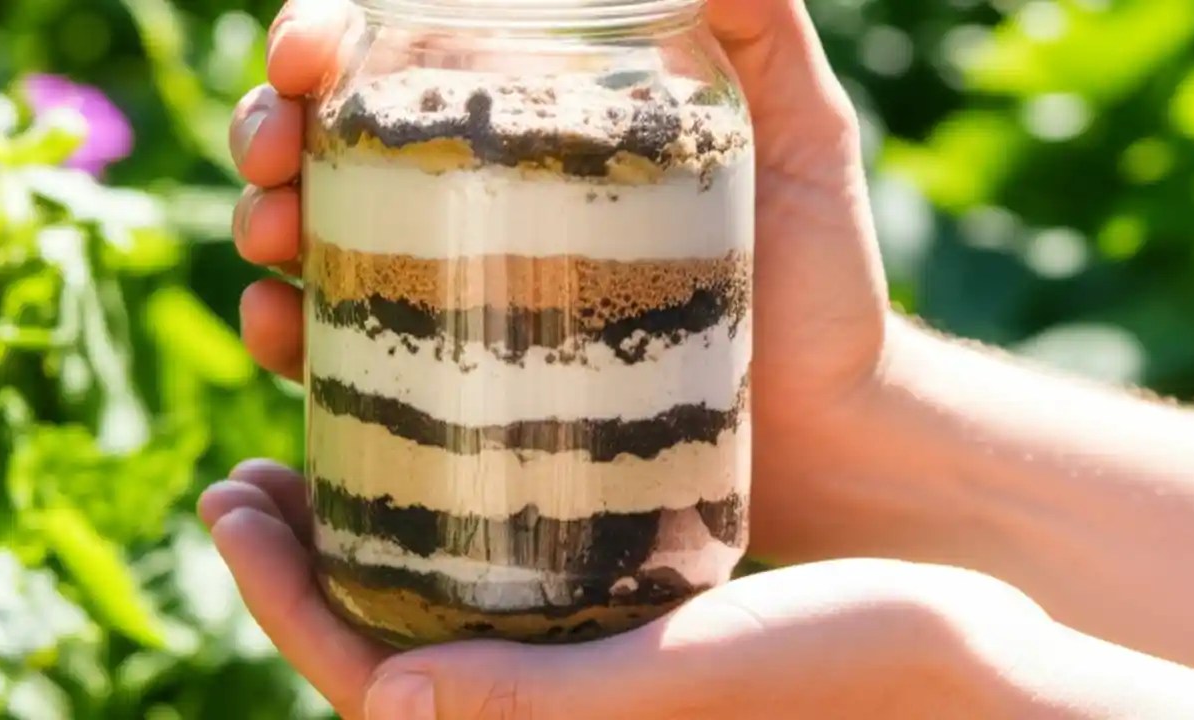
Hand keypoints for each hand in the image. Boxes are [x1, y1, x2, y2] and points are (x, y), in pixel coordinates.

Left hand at [201, 461, 1043, 719]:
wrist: (964, 663)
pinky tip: (457, 441)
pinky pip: (515, 570)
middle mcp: (555, 704)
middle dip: (305, 557)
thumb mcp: (680, 680)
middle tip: (253, 463)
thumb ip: (533, 705)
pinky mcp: (634, 616)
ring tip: (332, 436)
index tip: (230, 495)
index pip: (366, 680)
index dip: (278, 596)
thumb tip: (376, 708)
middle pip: (386, 634)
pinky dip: (463, 512)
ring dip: (375, 523)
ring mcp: (591, 662)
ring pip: (442, 596)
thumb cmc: (843, 673)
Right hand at [229, 0, 890, 564]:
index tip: (304, 54)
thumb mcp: (801, 134)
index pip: (411, 58)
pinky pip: (356, 357)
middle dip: (271, 130)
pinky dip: (296, 337)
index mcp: (545, 123)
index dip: (327, 35)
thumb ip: (764, 30)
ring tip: (271, 237)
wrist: (830, 429)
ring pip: (326, 243)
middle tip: (271, 154)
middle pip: (341, 143)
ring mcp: (472, 295)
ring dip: (264, 224)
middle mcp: (492, 203)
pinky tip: (282, 329)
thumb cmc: (820, 276)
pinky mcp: (468, 388)